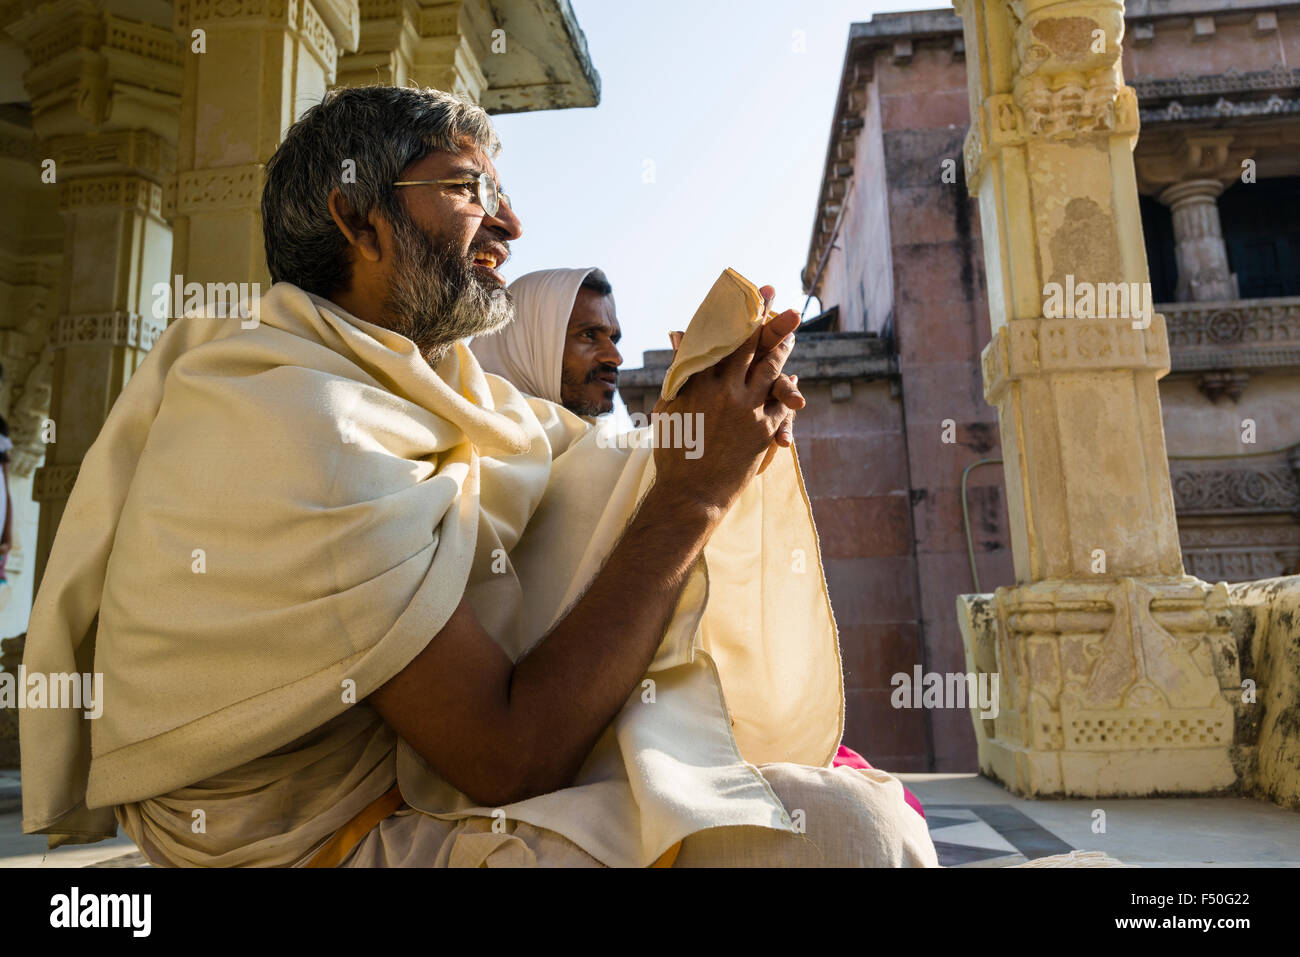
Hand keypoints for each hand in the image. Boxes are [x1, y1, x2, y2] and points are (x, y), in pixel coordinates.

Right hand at [651, 291, 799, 518]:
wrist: (692, 495)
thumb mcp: (670, 406)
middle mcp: (727, 391)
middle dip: (767, 318)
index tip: (749, 293)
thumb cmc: (674, 452)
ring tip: (791, 331)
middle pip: (752, 346)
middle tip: (778, 297)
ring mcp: (749, 410)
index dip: (738, 313)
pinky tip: (793, 378)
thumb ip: (680, 369)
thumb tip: (680, 334)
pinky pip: (782, 402)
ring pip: (773, 369)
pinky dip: (788, 389)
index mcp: (700, 383)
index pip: (723, 337)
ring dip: (783, 348)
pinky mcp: (765, 430)